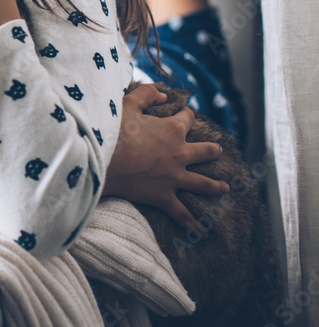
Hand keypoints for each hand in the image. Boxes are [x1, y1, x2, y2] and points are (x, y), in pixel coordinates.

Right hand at [103, 84, 228, 234]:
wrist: (103, 160)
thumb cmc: (114, 131)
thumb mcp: (127, 104)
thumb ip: (147, 94)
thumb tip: (162, 95)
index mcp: (173, 130)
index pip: (188, 118)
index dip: (187, 115)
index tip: (185, 115)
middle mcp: (180, 153)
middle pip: (205, 151)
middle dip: (212, 150)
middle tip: (216, 151)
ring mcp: (174, 177)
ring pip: (203, 183)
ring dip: (215, 186)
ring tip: (224, 188)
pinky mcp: (164, 196)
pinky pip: (182, 213)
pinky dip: (193, 224)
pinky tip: (202, 231)